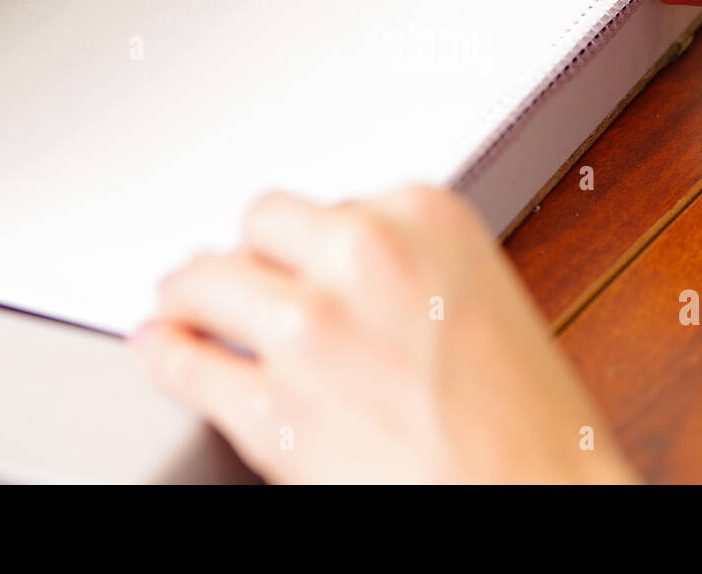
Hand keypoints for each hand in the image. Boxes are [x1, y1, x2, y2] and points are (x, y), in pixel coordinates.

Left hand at [128, 186, 635, 483]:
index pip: (329, 203)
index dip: (312, 242)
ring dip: (194, 293)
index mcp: (424, 215)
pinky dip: (167, 353)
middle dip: (254, 256)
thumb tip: (331, 269)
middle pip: (259, 225)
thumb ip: (406, 263)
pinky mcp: (275, 408)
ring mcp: (311, 329)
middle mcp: (361, 256)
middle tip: (245, 278)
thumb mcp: (479, 292)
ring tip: (186, 303)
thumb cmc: (529, 416)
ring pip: (207, 279)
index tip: (305, 260)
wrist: (539, 497)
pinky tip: (162, 346)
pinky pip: (188, 363)